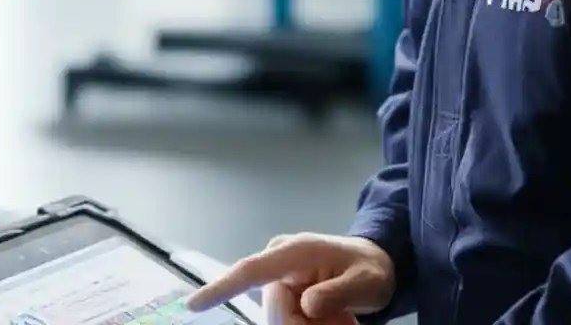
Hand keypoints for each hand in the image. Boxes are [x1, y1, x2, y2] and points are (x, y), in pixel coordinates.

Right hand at [185, 233, 395, 324]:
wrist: (377, 263)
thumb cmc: (371, 269)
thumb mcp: (365, 282)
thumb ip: (336, 293)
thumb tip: (306, 303)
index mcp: (294, 252)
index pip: (250, 271)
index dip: (221, 288)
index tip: (193, 305)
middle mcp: (279, 261)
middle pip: (272, 309)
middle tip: (338, 322)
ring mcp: (279, 276)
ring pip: (278, 318)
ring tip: (337, 318)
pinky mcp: (282, 288)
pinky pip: (285, 317)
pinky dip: (306, 324)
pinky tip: (327, 318)